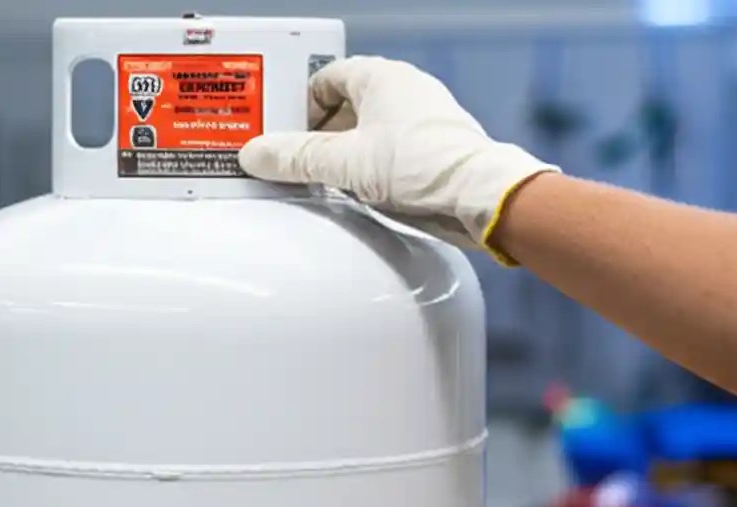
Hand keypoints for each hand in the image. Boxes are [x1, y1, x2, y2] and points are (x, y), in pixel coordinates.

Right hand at [239, 56, 557, 263]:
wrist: (480, 198)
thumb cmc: (424, 166)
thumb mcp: (345, 163)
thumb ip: (297, 159)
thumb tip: (257, 154)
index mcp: (381, 78)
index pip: (324, 77)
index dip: (298, 105)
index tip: (280, 132)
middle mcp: (402, 93)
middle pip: (342, 107)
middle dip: (314, 135)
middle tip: (290, 159)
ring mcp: (418, 123)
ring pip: (364, 133)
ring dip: (339, 156)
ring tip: (318, 181)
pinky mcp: (428, 153)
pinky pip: (383, 154)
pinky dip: (363, 170)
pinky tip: (353, 193)